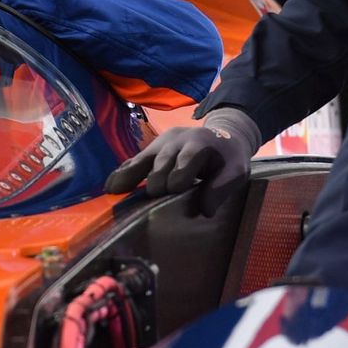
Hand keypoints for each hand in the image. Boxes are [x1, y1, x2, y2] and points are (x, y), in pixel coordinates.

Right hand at [102, 106, 259, 215]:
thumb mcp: (236, 172)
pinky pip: (134, 161)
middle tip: (154, 198)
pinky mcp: (150, 149)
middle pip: (162, 162)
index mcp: (199, 143)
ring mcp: (160, 143)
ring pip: (143, 160)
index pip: (186, 160)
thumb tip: (203, 210)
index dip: (179, 176)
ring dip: (130, 177)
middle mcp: (176, 139)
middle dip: (157, 181)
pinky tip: (111, 187)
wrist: (221, 136)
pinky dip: (122, 173)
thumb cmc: (228, 159)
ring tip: (114, 192)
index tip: (174, 191)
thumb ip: (222, 189)